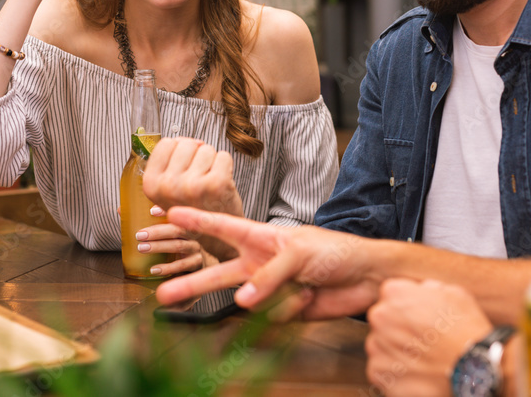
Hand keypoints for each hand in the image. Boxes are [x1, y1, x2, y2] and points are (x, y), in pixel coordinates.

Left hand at [135, 216, 205, 276]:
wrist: (208, 264)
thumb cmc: (187, 244)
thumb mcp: (179, 232)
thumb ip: (163, 220)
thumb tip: (146, 210)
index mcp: (189, 223)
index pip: (178, 214)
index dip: (165, 211)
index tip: (151, 212)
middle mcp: (195, 234)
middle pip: (177, 229)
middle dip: (157, 231)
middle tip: (139, 235)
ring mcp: (197, 249)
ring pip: (178, 246)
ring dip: (159, 246)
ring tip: (142, 248)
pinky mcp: (198, 264)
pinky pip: (182, 265)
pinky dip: (167, 267)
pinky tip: (154, 269)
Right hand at [144, 138, 242, 215]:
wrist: (215, 235)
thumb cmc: (191, 206)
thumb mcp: (164, 191)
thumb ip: (163, 164)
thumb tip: (172, 140)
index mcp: (151, 185)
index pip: (166, 143)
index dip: (178, 151)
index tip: (182, 166)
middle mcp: (169, 185)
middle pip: (187, 143)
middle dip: (195, 154)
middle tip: (197, 177)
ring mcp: (193, 185)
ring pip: (206, 149)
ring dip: (210, 162)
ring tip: (207, 182)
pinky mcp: (217, 183)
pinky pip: (223, 156)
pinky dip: (225, 166)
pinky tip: (220, 183)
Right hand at [154, 206, 379, 320]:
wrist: (367, 279)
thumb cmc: (336, 251)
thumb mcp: (299, 252)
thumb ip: (268, 274)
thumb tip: (242, 300)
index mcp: (262, 238)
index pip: (223, 228)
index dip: (197, 221)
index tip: (170, 213)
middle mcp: (260, 264)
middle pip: (219, 274)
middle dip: (192, 284)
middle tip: (163, 295)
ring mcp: (270, 290)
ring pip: (249, 302)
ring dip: (276, 297)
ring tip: (303, 286)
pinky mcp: (283, 312)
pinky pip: (273, 317)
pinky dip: (293, 308)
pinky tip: (310, 296)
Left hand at [366, 279, 492, 396]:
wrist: (473, 369)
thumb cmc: (466, 332)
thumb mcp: (455, 294)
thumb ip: (430, 288)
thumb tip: (424, 291)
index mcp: (395, 294)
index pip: (391, 295)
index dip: (407, 306)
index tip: (419, 316)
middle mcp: (381, 317)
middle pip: (383, 321)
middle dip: (398, 328)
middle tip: (423, 338)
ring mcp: (377, 347)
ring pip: (381, 345)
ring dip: (396, 350)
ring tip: (421, 357)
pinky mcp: (380, 373)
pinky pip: (381, 370)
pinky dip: (395, 373)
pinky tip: (416, 372)